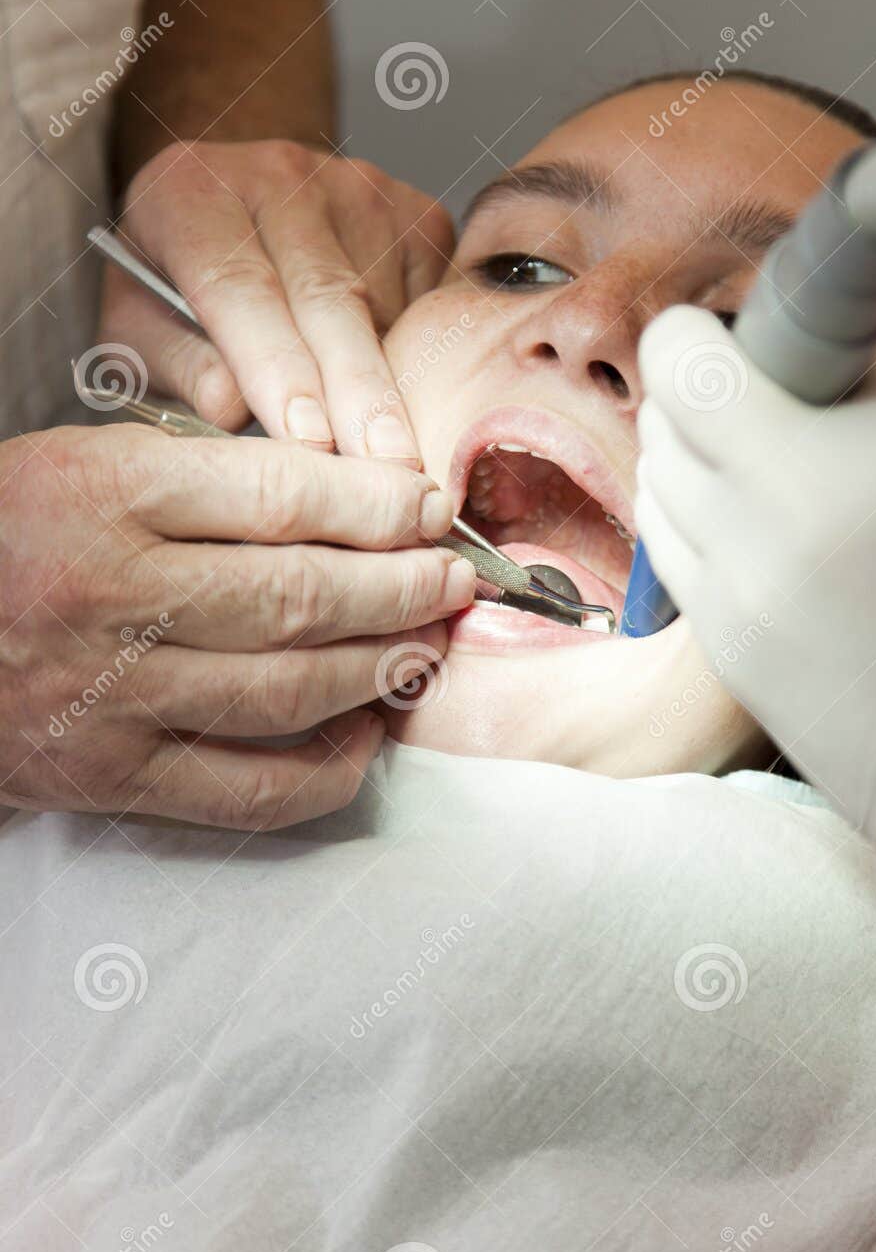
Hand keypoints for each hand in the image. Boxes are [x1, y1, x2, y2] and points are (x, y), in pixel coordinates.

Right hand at [0, 425, 473, 829]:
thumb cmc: (3, 533)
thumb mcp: (84, 461)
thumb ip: (202, 475)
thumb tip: (345, 495)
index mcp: (108, 496)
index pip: (280, 498)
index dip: (376, 505)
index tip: (430, 507)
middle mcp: (116, 595)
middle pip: (300, 597)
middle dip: (401, 589)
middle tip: (454, 582)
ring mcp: (113, 694)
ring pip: (286, 691)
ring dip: (380, 670)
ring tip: (428, 646)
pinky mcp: (110, 774)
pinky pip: (245, 790)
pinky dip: (324, 769)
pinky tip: (367, 735)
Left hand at [99, 140, 453, 461]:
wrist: (232, 203)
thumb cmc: (176, 282)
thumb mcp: (141, 324)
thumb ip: (179, 364)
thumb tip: (233, 410)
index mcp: (192, 195)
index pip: (241, 288)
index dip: (278, 369)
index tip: (310, 443)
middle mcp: (279, 175)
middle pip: (330, 297)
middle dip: (360, 395)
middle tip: (386, 473)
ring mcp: (355, 188)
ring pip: (388, 309)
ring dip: (393, 389)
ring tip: (392, 458)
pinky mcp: (413, 211)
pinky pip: (428, 303)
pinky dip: (418, 360)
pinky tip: (398, 392)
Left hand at [637, 308, 875, 901]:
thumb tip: (859, 347)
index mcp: (847, 465)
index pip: (689, 362)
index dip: (698, 334)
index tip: (732, 335)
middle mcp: (767, 525)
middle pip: (661, 415)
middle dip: (697, 389)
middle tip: (756, 395)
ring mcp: (732, 593)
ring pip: (653, 479)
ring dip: (687, 452)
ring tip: (753, 458)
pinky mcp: (722, 644)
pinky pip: (668, 547)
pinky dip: (688, 515)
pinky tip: (744, 519)